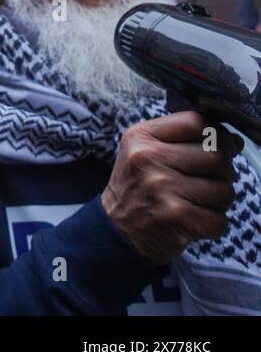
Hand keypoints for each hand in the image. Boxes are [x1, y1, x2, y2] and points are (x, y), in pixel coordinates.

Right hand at [101, 111, 241, 265]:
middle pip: (216, 158)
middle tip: (206, 182)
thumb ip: (187, 141)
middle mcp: (149, 158)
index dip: (218, 135)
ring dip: (218, 202)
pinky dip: (213, 224)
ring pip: (224, 190)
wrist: (116, 229)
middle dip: (221, 174)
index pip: (196, 122)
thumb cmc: (138, 187)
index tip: (219, 148)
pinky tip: (193, 220)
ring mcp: (161, 188)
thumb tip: (235, 141)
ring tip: (197, 202)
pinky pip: (220, 220)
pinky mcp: (175, 217)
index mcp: (141, 137)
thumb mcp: (147, 152)